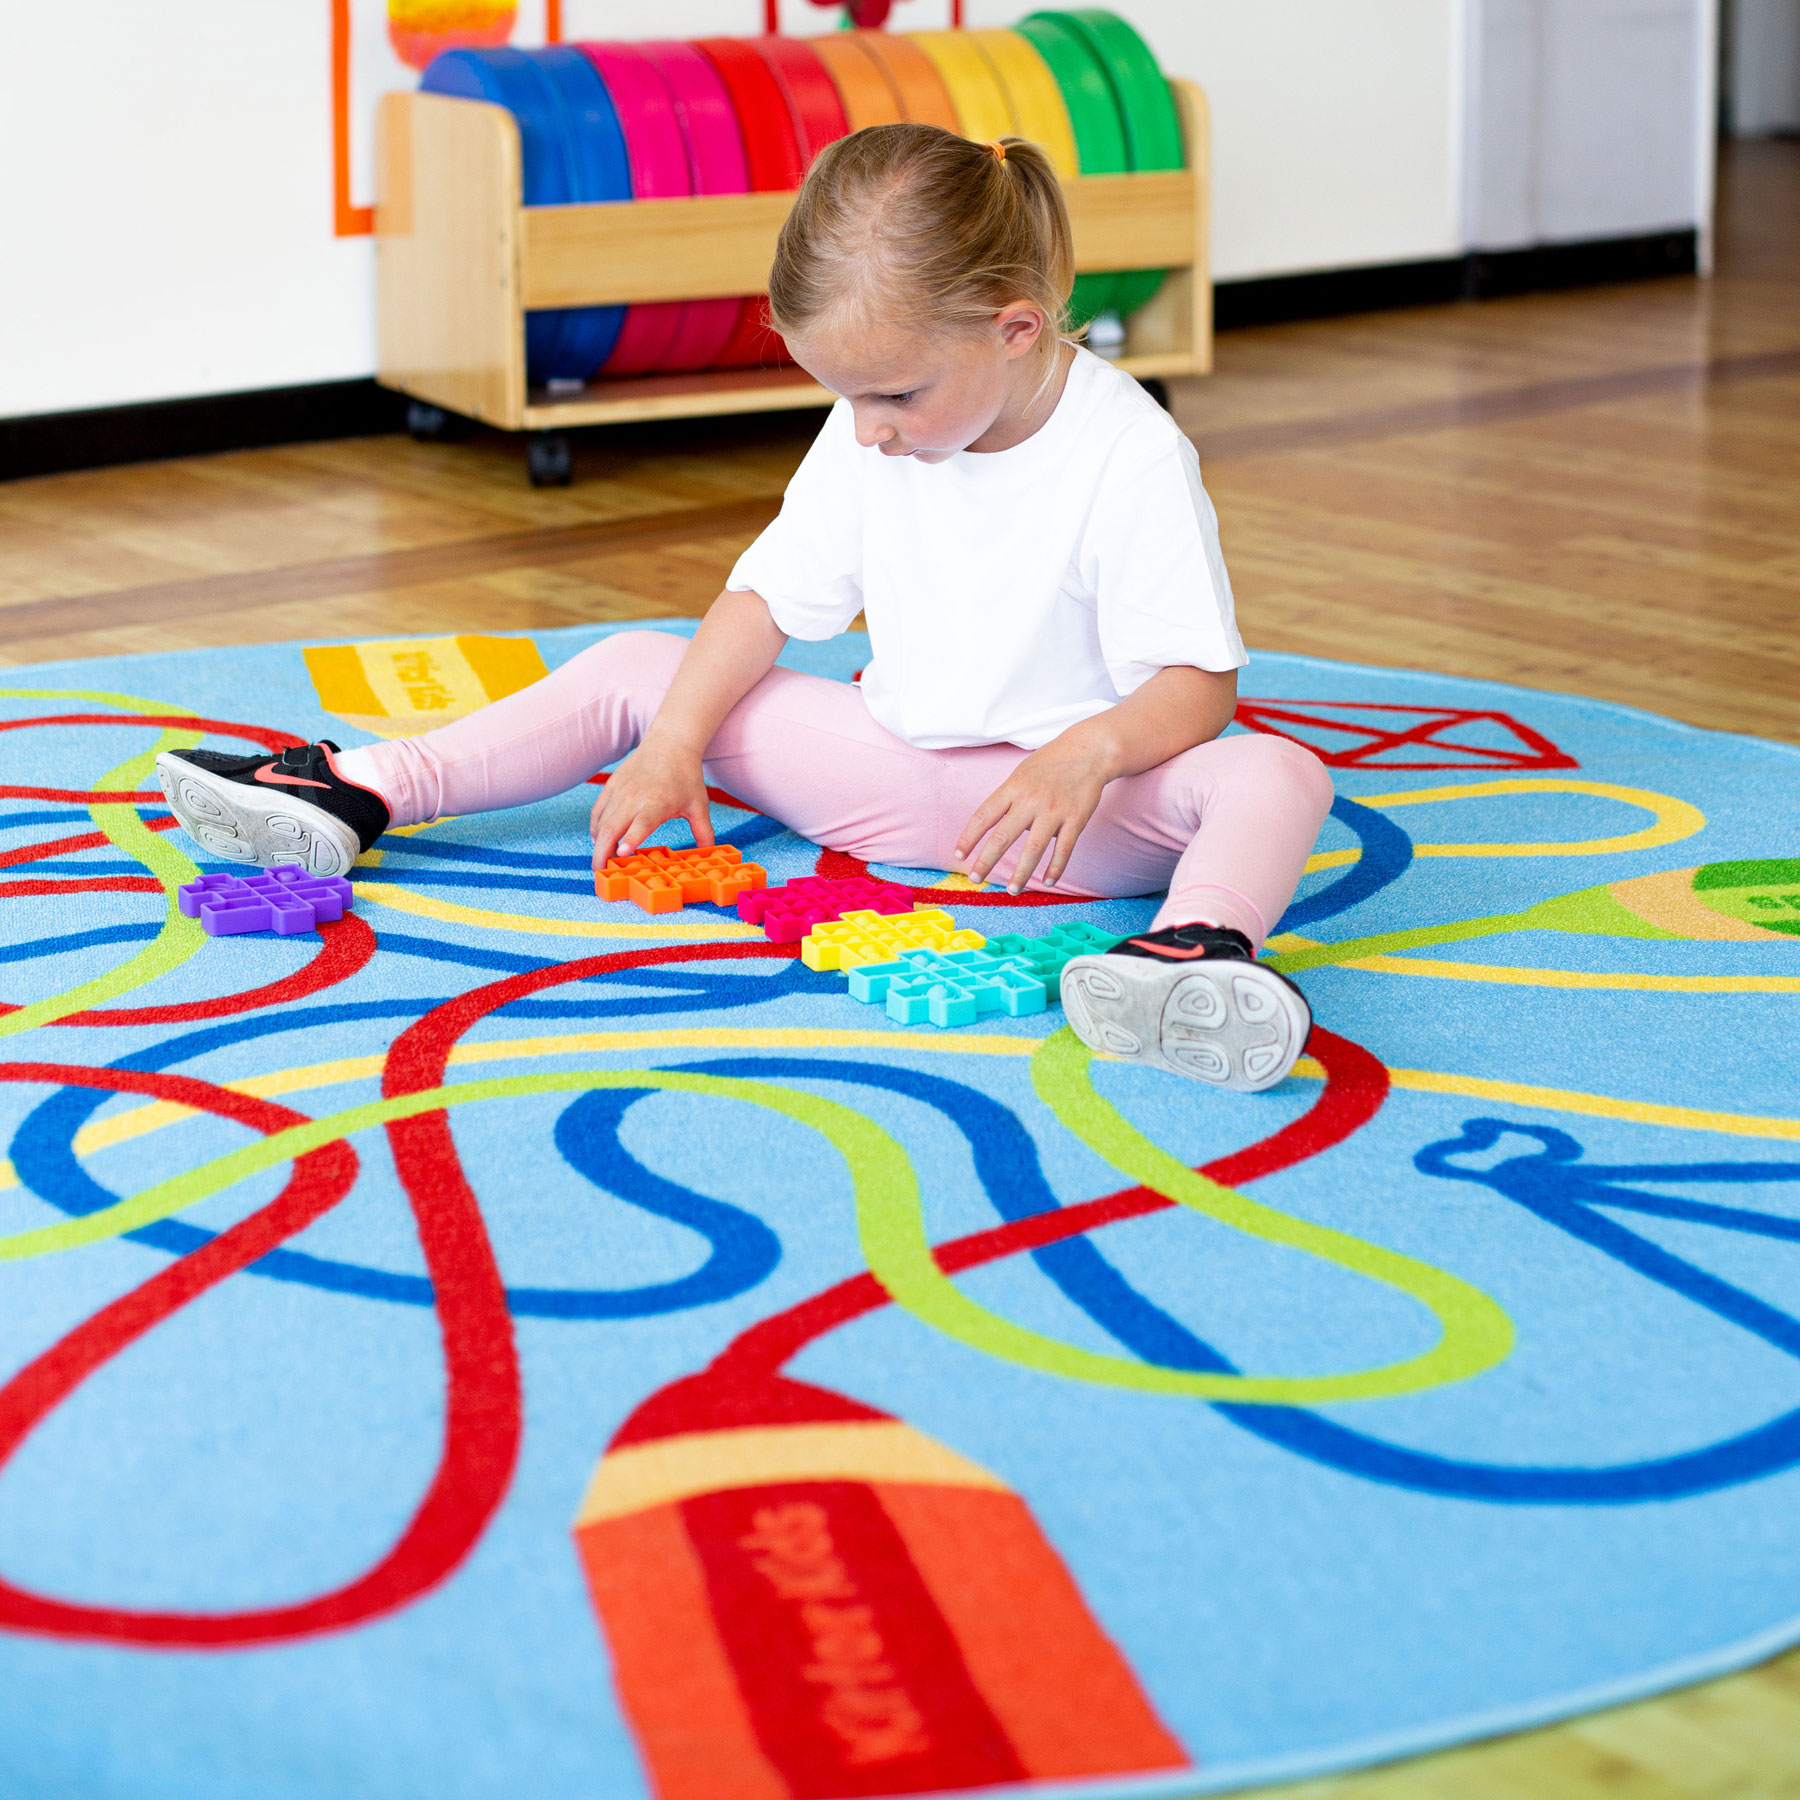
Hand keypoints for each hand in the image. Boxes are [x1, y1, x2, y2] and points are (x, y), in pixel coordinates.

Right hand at [590, 735, 712, 869]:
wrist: (670, 743)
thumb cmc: (686, 776)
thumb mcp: (699, 805)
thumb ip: (704, 832)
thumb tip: (710, 855)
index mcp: (658, 803)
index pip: (641, 823)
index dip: (630, 838)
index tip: (621, 854)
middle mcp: (635, 797)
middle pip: (612, 828)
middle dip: (603, 853)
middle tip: (601, 872)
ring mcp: (620, 791)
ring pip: (601, 823)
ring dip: (598, 844)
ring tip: (601, 862)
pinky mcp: (611, 786)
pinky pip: (598, 812)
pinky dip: (595, 828)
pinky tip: (599, 840)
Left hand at [953, 737, 1108, 892]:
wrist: (1089, 750)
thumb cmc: (1051, 762)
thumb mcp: (1021, 773)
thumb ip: (1009, 799)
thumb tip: (999, 829)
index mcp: (1013, 787)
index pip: (983, 816)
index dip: (969, 837)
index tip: (958, 855)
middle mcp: (1031, 800)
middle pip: (1003, 836)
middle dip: (986, 861)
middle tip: (976, 878)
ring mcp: (1054, 811)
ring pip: (1034, 849)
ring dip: (1021, 873)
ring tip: (1012, 890)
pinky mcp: (1076, 819)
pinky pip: (1064, 849)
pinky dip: (1055, 868)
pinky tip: (1048, 881)